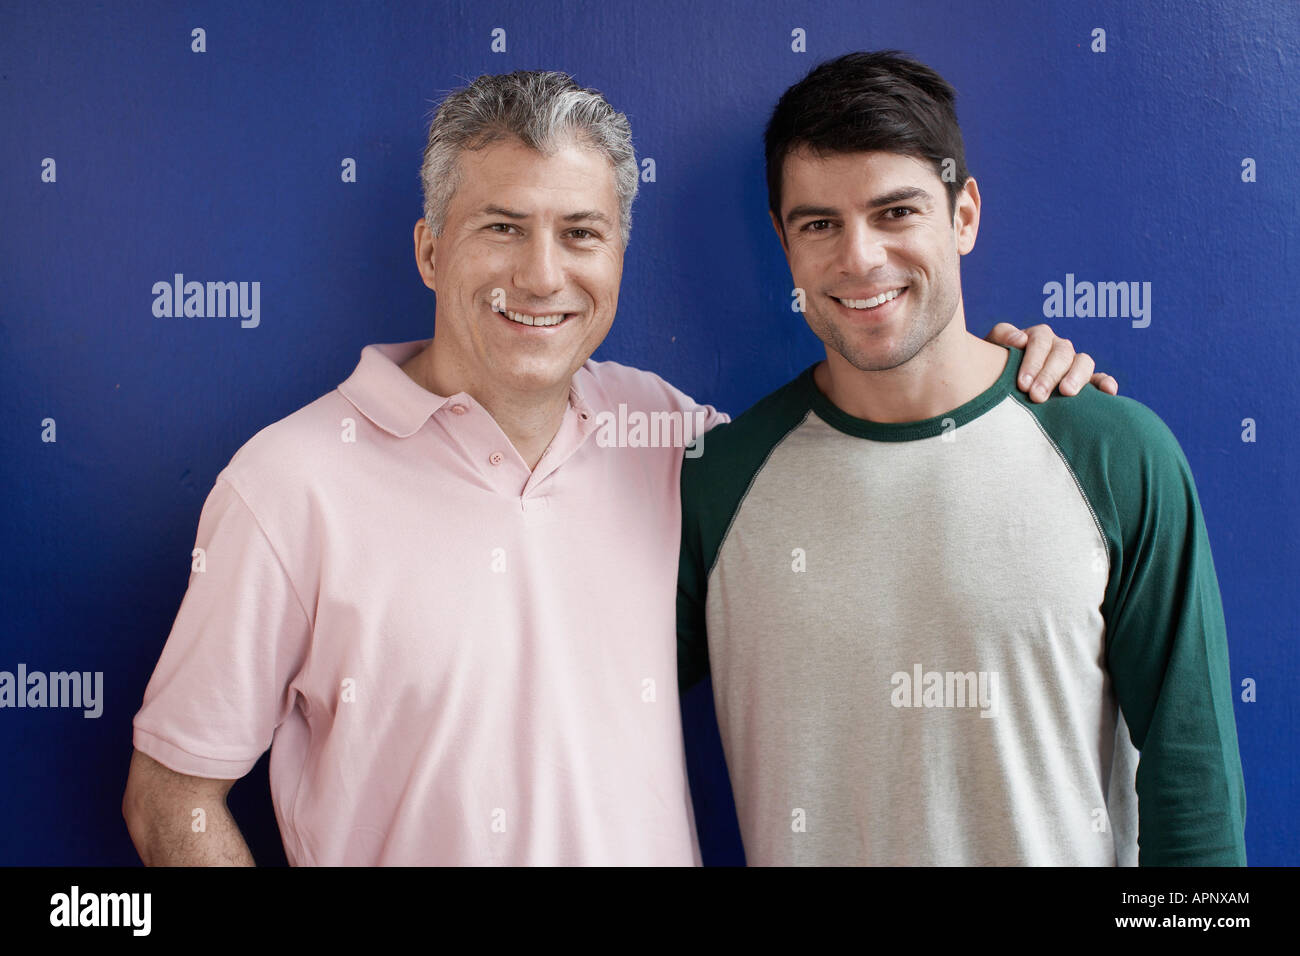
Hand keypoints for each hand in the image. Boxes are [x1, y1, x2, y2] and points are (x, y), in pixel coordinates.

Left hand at [986, 323, 1118, 400]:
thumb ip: (1002, 337)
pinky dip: (1106, 382)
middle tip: (1037, 396)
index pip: (1040, 340)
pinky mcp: (1085, 382)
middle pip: (1062, 353)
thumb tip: (1021, 339)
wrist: (997, 388)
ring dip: (1077, 376)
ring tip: (1067, 393)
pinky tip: (1108, 391)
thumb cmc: (993, 368)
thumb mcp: (991, 349)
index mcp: (1037, 337)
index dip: (1033, 360)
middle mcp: (1058, 347)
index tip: (1022, 383)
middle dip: (1049, 374)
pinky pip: (1099, 379)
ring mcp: (1072, 364)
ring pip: (1083, 362)